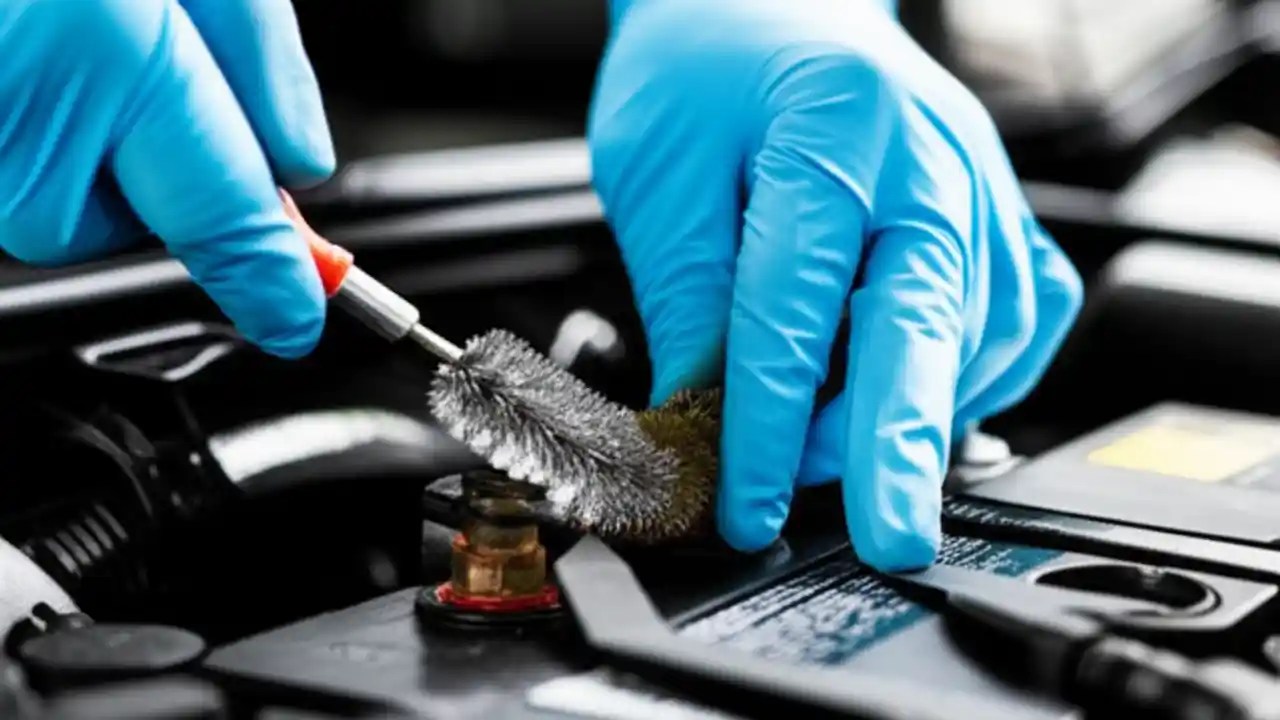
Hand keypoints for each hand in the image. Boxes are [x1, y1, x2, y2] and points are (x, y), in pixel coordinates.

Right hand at [0, 0, 334, 357]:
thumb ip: (256, 60)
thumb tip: (295, 163)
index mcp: (102, 51)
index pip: (219, 216)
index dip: (270, 275)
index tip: (297, 313)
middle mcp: (14, 119)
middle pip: (136, 218)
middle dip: (170, 164)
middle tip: (151, 53)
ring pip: (64, 198)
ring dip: (100, 138)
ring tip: (80, 31)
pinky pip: (11, 165)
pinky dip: (42, 122)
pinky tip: (38, 46)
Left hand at [589, 0, 1082, 569]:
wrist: (767, 3)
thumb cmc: (709, 70)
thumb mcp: (662, 174)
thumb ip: (693, 300)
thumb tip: (704, 421)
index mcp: (832, 128)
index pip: (796, 306)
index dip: (767, 422)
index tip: (743, 502)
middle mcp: (927, 157)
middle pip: (923, 320)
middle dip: (900, 444)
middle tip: (888, 535)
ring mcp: (977, 185)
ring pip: (975, 330)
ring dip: (916, 413)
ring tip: (849, 463)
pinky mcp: (997, 214)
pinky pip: (1020, 313)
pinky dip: (978, 373)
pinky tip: (928, 397)